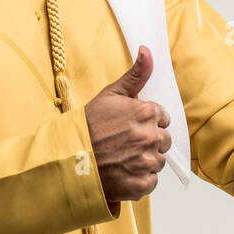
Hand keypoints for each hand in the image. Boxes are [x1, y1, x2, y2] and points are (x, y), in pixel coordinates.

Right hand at [83, 45, 171, 202]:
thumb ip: (137, 73)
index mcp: (147, 112)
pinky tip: (123, 171)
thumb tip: (148, 49)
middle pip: (164, 140)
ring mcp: (146, 161)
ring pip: (158, 161)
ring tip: (122, 157)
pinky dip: (139, 179)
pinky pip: (152, 181)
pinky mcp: (141, 183)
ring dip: (145, 160)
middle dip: (149, 141)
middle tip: (125, 143)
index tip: (129, 126)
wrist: (69, 157)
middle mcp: (150, 136)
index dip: (146, 121)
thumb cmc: (89, 124)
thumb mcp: (112, 93)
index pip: (162, 118)